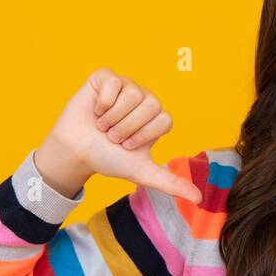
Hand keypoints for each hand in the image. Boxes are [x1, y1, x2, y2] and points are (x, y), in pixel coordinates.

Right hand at [38, 68, 201, 204]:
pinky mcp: (106, 77)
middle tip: (113, 136)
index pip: (165, 120)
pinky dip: (102, 102)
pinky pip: (113, 82)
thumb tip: (199, 198)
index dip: (143, 136)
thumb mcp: (142, 172)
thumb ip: (170, 183)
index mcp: (157, 118)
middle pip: (151, 104)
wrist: (76, 151)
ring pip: (132, 94)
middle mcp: (145, 99)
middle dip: (127, 127)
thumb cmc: (108, 158)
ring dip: (113, 117)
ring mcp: (126, 86)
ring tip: (103, 125)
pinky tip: (95, 109)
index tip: (128, 146)